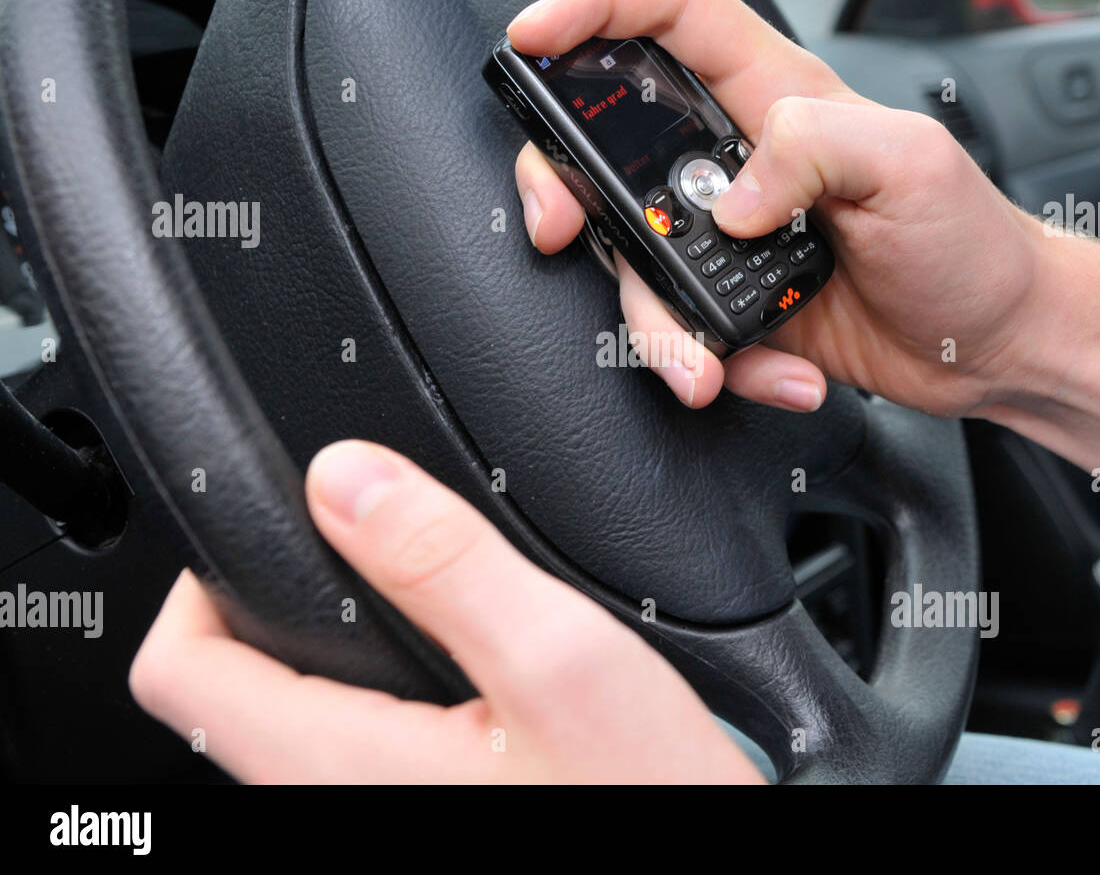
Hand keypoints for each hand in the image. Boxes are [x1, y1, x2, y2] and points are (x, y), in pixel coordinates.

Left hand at [130, 440, 763, 783]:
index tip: (275, 528)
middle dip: (285, 597)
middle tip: (364, 543)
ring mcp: (378, 810)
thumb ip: (446, 562)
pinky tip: (462, 658)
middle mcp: (333, 799)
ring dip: (342, 636)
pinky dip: (388, 679)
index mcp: (335, 763)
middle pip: (233, 687)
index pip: (177, 671)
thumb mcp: (559, 662)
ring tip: (418, 589)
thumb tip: (348, 478)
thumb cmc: (647, 801)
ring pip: (301, 711)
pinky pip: (361, 739)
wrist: (707, 863)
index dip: (201, 580)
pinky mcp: (426, 808)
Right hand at [511, 0, 1047, 417]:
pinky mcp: (736, 305)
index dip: (594, 7)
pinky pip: (685, 333)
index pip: (668, 14)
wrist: (991, 344)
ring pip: (636, 261)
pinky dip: (720, 366)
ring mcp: (730, 237)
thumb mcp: (910, 161)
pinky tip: (786, 375)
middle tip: (563, 226)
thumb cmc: (971, 241)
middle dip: (565, 185)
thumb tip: (729, 200)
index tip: (534, 36)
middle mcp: (737, 161)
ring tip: (706, 366)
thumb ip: (812, 145)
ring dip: (656, 325)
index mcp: (774, 96)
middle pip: (608, 143)